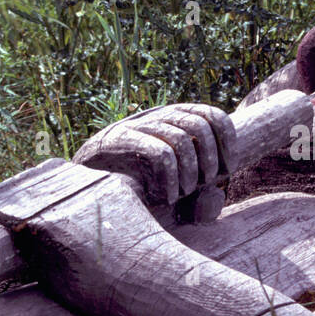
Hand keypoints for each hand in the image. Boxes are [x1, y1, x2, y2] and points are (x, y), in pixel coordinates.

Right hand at [73, 104, 236, 206]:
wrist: (86, 190)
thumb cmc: (137, 193)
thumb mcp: (178, 196)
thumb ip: (200, 200)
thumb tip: (217, 195)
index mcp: (175, 119)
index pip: (213, 114)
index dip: (228, 141)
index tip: (227, 171)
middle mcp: (157, 116)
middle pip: (199, 125)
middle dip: (210, 159)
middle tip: (204, 185)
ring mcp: (136, 125)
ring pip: (180, 139)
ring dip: (190, 173)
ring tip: (182, 195)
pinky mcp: (118, 139)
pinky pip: (159, 153)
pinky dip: (170, 179)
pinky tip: (164, 197)